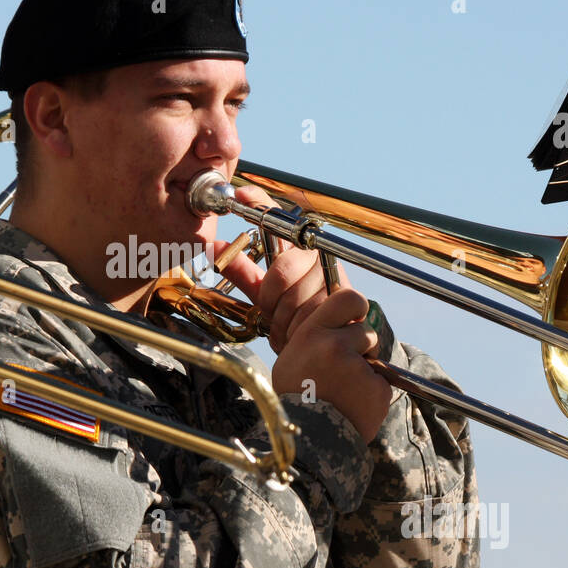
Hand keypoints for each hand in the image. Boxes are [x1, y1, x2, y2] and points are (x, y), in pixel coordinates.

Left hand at [211, 184, 390, 441]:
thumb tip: (215, 245)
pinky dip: (304, 330)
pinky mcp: (353, 306)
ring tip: (292, 333)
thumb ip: (247, 275)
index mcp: (302, 258)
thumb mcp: (268, 303)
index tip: (242, 197)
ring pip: (300, 290)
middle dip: (271, 296)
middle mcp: (323, 264)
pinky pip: (318, 312)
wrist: (336, 370)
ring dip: (287, 319)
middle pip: (286, 265)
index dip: (263, 206)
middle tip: (273, 316)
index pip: (284, 222)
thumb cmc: (302, 333)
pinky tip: (307, 338)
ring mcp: (339, 284)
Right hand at [270, 287, 392, 442]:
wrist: (305, 439)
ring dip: (366, 368)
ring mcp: (358, 366)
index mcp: (312, 332)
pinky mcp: (377, 388)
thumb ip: (318, 334)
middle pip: (366, 330)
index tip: (354, 318)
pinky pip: (381, 381)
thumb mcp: (294, 355)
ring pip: (375, 356)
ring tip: (344, 389)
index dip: (356, 308)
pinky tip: (353, 404)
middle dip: (360, 346)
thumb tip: (341, 323)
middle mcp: (335, 344)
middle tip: (341, 369)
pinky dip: (372, 392)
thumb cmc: (295, 398)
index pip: (349, 298)